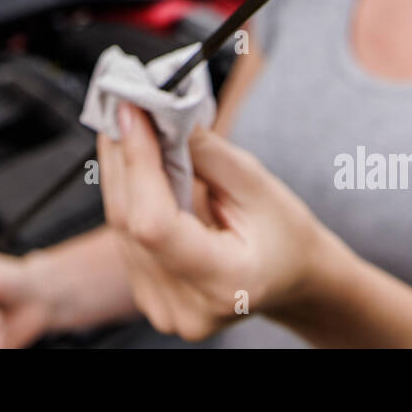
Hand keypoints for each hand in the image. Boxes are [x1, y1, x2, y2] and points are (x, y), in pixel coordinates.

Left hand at [97, 103, 350, 341]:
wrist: (291, 277)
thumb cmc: (285, 234)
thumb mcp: (258, 185)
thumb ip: (205, 152)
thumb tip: (159, 114)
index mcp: (224, 283)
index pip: (156, 225)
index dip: (137, 164)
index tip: (133, 114)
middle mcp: (184, 307)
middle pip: (130, 222)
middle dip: (123, 155)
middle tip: (125, 104)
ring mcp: (161, 307)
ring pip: (119, 225)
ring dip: (120, 170)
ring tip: (132, 127)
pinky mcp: (146, 294)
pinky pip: (123, 234)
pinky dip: (127, 192)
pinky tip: (135, 163)